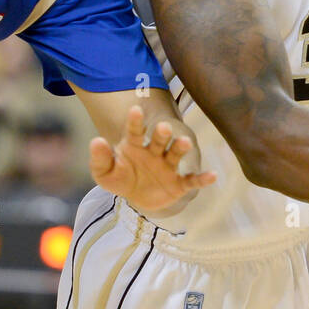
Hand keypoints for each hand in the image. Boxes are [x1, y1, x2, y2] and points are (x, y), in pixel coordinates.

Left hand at [89, 105, 215, 213]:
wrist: (137, 198)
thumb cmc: (121, 179)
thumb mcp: (104, 173)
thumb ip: (100, 159)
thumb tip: (96, 141)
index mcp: (135, 146)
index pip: (135, 131)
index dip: (135, 121)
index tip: (135, 109)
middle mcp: (155, 152)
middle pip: (159, 140)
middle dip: (162, 133)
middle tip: (163, 126)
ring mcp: (168, 167)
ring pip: (176, 154)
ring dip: (181, 148)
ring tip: (185, 142)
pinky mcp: (179, 183)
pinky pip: (192, 180)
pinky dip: (202, 179)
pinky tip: (212, 176)